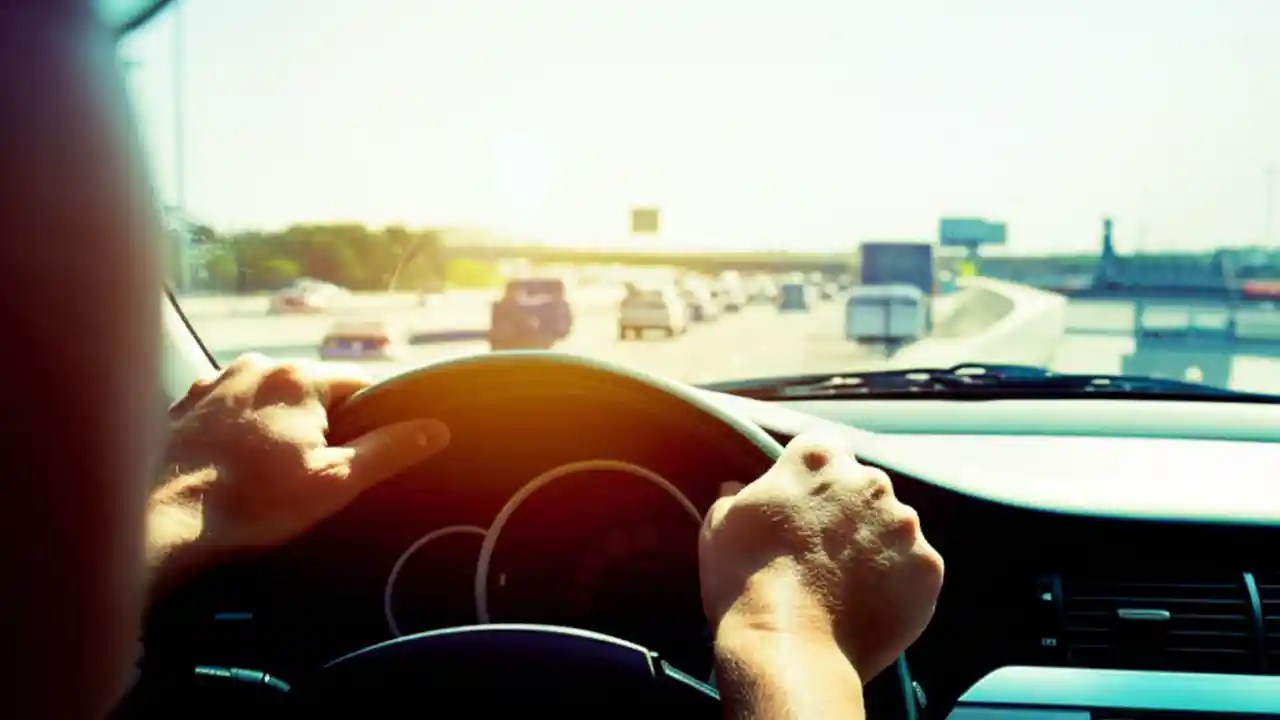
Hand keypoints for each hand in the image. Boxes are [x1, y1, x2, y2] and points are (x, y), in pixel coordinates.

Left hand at [148, 354, 449, 597]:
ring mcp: (214, 381)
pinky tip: (234, 466)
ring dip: (278, 426)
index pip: (359, 385)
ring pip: (269, 398)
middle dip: (320, 425)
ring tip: (269, 474)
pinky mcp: (182, 404)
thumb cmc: (252, 504)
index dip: (370, 421)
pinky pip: (230, 409)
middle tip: (313, 474)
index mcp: (298, 376)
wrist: (160, 522)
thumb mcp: (335, 482)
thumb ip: (389, 450)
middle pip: (312, 391)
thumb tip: (436, 429)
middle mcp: (256, 365)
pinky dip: (239, 430)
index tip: (362, 456)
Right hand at [698, 429, 942, 680]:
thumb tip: (735, 486)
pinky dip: (897, 584)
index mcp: (818, 460)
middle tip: (820, 553)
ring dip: (875, 548)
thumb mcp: (721, 525)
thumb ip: (735, 494)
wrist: (787, 647)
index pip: (825, 448)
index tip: (802, 505)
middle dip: (847, 513)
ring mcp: (904, 526)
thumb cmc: (745, 581)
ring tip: (844, 587)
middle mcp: (869, 482)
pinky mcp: (927, 568)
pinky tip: (866, 605)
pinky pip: (914, 570)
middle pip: (863, 487)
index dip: (812, 478)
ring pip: (893, 529)